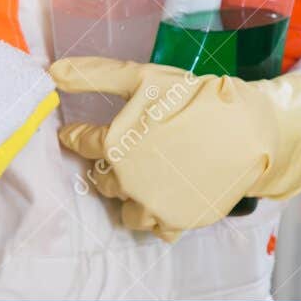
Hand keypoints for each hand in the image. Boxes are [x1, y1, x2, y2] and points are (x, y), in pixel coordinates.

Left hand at [50, 56, 300, 241]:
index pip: (80, 143)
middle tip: (118, 155)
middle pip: (102, 180)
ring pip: (127, 210)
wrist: (249, 129)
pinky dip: (157, 216)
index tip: (74, 134)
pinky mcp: (181, 221)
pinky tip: (165, 198)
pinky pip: (157, 229)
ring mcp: (155, 205)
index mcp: (114, 146)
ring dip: (129, 196)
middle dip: (106, 166)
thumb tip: (51, 71)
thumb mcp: (140, 78)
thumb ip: (93, 75)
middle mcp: (128, 181)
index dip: (76, 136)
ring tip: (142, 179)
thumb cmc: (193, 98)